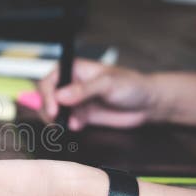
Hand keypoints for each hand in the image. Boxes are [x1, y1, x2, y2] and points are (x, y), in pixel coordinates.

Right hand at [38, 58, 159, 130]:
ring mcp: (76, 101)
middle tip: (57, 121)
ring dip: (58, 120)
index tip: (54, 109)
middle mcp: (72, 84)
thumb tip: (60, 95)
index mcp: (75, 70)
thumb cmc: (132, 85)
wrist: (148, 104)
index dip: (47, 95)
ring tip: (71, 124)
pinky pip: (67, 121)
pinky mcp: (82, 115)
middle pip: (48, 97)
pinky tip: (78, 126)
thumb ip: (83, 90)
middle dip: (49, 110)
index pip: (50, 80)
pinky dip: (68, 126)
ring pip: (55, 111)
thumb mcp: (108, 84)